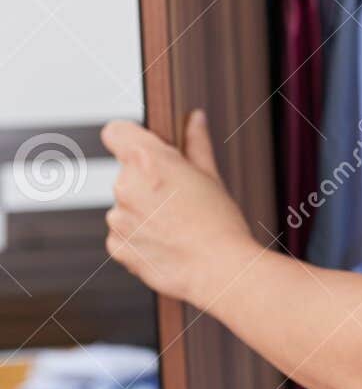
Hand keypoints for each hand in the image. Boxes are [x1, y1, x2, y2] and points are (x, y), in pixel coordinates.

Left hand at [102, 110, 257, 306]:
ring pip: (126, 204)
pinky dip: (140, 236)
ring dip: (144, 210)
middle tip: (181, 198)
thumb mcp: (211, 176)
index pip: (115, 132)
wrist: (219, 269)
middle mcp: (125, 186)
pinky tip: (168, 242)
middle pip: (128, 173)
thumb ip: (195, 143)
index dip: (130, 137)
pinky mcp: (115, 245)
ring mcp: (117, 218)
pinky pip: (123, 233)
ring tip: (177, 225)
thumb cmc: (220, 223)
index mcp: (148, 161)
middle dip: (148, 181)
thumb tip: (195, 119)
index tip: (145, 148)